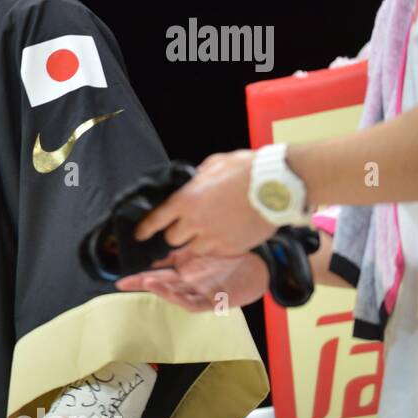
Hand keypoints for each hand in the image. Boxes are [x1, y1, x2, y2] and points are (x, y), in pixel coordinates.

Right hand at [114, 247, 269, 312]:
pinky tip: (171, 291)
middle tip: (124, 282)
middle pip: (161, 284)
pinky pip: (193, 303)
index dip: (138, 276)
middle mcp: (188, 283)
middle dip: (141, 284)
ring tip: (145, 283)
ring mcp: (200, 293)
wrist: (257, 269)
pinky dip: (180, 299)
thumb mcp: (202, 251)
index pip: (156, 272)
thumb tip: (156, 248)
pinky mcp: (213, 301)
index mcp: (184, 271)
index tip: (121, 277)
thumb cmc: (230, 260)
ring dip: (160, 291)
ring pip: (175, 294)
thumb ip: (179, 252)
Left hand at [133, 150, 276, 256]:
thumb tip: (192, 182)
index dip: (145, 229)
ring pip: (193, 250)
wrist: (278, 184)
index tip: (139, 235)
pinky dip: (218, 247)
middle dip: (174, 235)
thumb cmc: (247, 170)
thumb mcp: (214, 164)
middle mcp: (195, 222)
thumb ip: (197, 178)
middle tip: (182, 230)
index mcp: (185, 200)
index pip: (155, 220)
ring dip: (196, 243)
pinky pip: (217, 252)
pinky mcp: (232, 247)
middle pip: (171, 240)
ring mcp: (213, 237)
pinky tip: (226, 235)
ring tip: (208, 233)